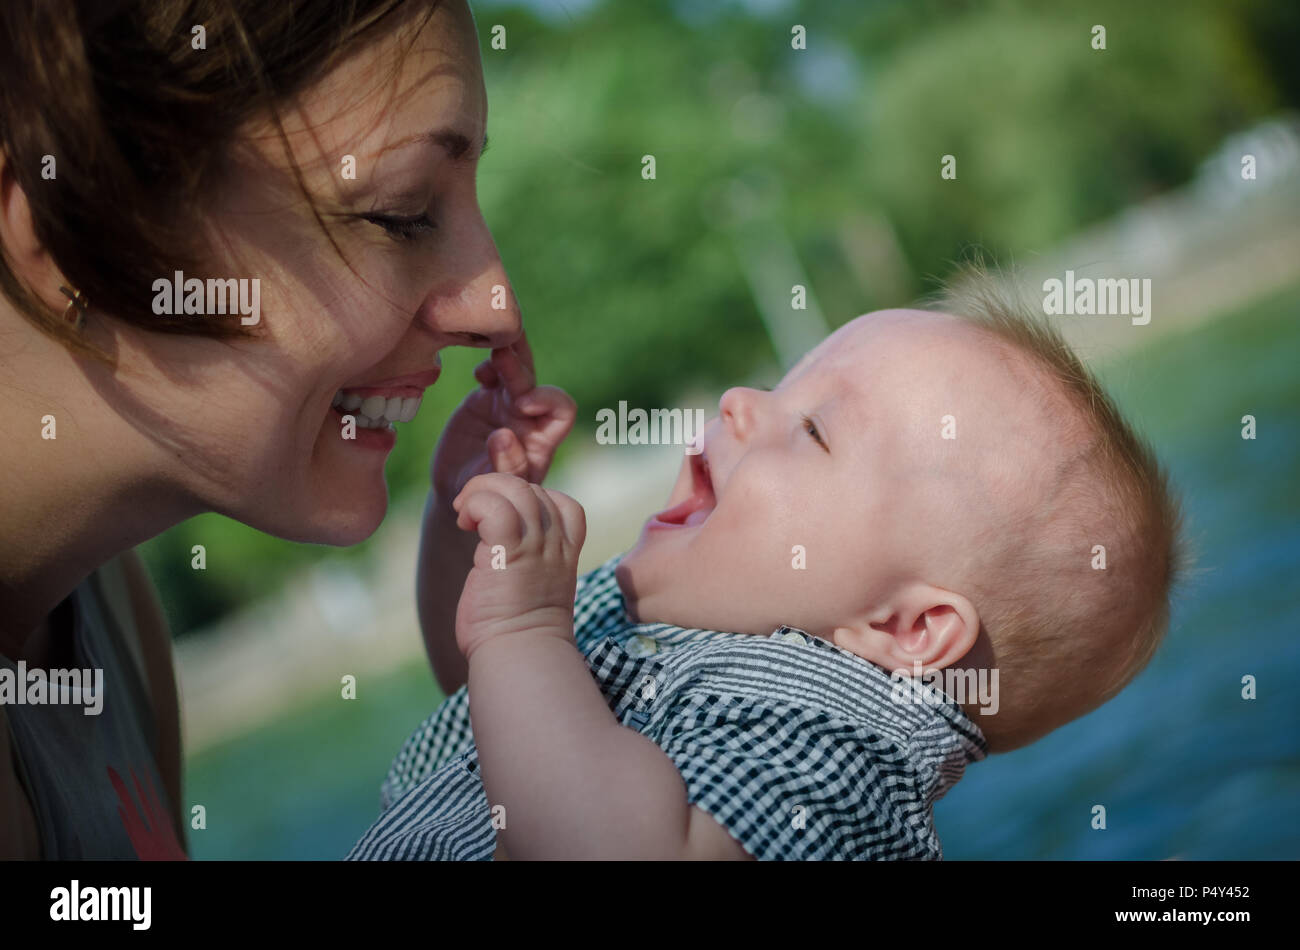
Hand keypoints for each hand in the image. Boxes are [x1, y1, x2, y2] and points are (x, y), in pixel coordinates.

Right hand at [432, 331, 575, 504]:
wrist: (462, 493)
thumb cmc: (488, 498)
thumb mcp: (497, 489)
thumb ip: (506, 466)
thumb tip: (503, 434)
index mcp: (541, 440)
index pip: (562, 410)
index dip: (547, 400)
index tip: (521, 405)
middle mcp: (529, 419)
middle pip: (535, 383)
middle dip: (520, 369)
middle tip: (502, 357)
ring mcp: (508, 405)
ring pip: (516, 371)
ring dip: (510, 354)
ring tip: (498, 343)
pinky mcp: (486, 399)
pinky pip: (493, 373)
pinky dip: (488, 365)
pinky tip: (479, 373)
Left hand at [451, 473, 585, 660]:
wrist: (520, 656)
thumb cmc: (518, 633)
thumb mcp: (534, 589)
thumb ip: (526, 562)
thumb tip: (494, 551)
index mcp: (564, 553)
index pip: (564, 504)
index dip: (533, 500)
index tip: (504, 521)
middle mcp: (554, 545)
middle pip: (534, 489)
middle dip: (497, 490)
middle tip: (470, 515)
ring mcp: (536, 546)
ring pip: (516, 489)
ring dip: (482, 492)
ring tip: (464, 514)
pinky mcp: (509, 552)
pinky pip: (494, 506)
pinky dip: (475, 504)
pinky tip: (464, 523)